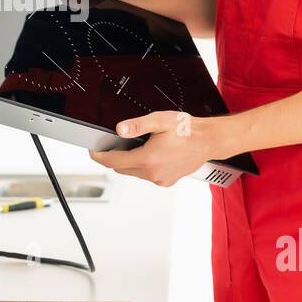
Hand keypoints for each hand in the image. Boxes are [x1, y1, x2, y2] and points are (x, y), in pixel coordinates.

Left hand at [89, 111, 228, 187]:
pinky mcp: (166, 181)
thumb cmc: (188, 130)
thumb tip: (119, 129)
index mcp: (148, 159)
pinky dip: (142, 167)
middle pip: (122, 168)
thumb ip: (138, 125)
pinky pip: (147, 176)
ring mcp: (160, 179)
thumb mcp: (160, 120)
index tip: (93, 151)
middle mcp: (152, 173)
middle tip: (111, 145)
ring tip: (134, 147)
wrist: (208, 141)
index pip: (114, 161)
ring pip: (134, 172)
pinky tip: (150, 155)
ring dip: (130, 162)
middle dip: (114, 157)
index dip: (100, 156)